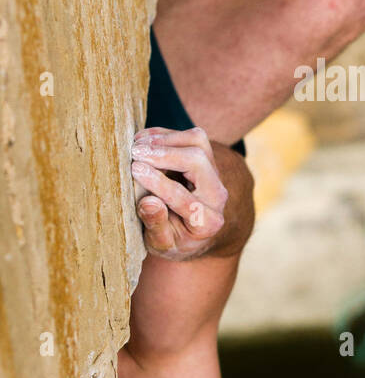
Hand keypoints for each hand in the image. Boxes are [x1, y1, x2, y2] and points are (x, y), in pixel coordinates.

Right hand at [131, 126, 228, 259]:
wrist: (190, 231)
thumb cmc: (171, 239)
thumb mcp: (161, 244)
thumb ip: (156, 225)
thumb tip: (148, 203)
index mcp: (207, 222)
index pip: (186, 199)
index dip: (159, 183)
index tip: (134, 170)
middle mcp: (217, 195)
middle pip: (198, 161)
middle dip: (164, 154)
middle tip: (134, 153)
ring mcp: (214, 173)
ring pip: (198, 142)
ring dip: (165, 139)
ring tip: (136, 145)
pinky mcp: (207, 158)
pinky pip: (191, 136)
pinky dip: (165, 134)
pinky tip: (142, 139)